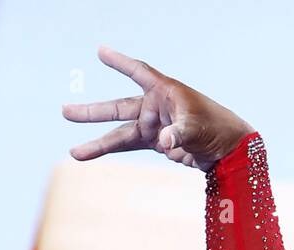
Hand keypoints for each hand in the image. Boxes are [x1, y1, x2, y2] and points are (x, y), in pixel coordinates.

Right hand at [61, 45, 254, 172]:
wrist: (229, 149)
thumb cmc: (217, 128)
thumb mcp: (198, 128)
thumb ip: (179, 132)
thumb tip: (162, 139)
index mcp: (165, 91)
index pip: (138, 72)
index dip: (120, 63)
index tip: (100, 52)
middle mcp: (155, 106)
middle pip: (118, 107)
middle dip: (93, 111)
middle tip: (64, 112)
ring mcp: (153, 125)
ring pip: (119, 133)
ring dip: (97, 142)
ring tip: (75, 151)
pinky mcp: (156, 143)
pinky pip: (127, 146)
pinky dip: (109, 150)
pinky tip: (87, 155)